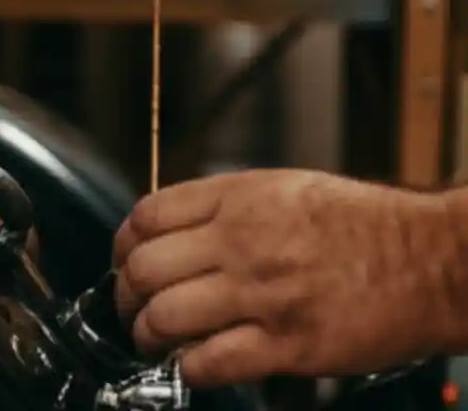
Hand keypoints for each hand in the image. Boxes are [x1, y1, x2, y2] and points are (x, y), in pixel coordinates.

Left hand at [112, 169, 467, 386]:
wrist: (434, 262)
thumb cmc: (367, 227)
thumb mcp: (286, 189)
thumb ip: (226, 206)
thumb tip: (171, 229)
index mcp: (241, 199)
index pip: (147, 216)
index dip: (123, 244)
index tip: (126, 260)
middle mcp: (243, 242)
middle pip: (144, 268)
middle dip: (126, 295)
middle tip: (132, 308)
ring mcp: (263, 294)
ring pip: (165, 316)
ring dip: (147, 335)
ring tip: (153, 341)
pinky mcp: (287, 344)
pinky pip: (208, 362)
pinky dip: (186, 368)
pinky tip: (191, 364)